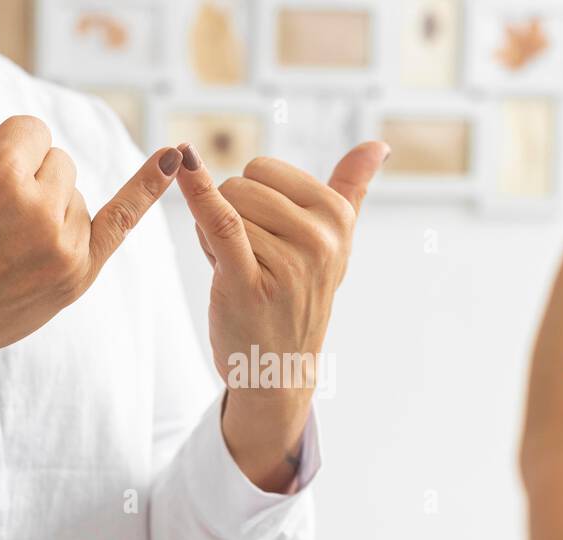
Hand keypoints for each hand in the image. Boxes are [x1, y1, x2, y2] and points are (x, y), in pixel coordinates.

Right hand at [0, 50, 181, 455]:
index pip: (31, 129)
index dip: (2, 151)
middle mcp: (37, 212)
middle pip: (58, 160)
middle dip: (25, 176)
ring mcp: (63, 249)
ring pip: (75, 194)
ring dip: (48, 205)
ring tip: (2, 243)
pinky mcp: (77, 278)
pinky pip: (123, 222)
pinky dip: (149, 189)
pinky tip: (175, 159)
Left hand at [173, 141, 388, 490]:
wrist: (279, 370)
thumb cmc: (298, 299)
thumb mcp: (335, 244)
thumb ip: (352, 189)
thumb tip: (379, 145)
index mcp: (338, 218)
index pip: (264, 169)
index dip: (250, 199)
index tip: (267, 236)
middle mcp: (320, 239)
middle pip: (239, 185)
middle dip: (231, 217)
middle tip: (250, 261)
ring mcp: (287, 263)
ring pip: (222, 208)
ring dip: (213, 239)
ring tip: (239, 273)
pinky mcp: (250, 283)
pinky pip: (219, 222)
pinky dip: (197, 192)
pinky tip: (182, 164)